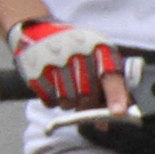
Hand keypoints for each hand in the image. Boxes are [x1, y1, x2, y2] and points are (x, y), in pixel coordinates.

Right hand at [15, 17, 129, 112]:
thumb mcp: (99, 57)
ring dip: (70, 103)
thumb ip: (109, 86)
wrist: (40, 32)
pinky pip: (49, 102)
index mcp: (99, 48)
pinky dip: (54, 101)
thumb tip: (107, 121)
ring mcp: (55, 61)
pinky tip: (54, 85)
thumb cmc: (79, 50)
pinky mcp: (36, 72)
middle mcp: (77, 52)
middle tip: (86, 100)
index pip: (110, 75)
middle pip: (87, 95)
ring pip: (67, 102)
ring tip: (69, 87)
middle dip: (88, 105)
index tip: (118, 111)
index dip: (116, 95)